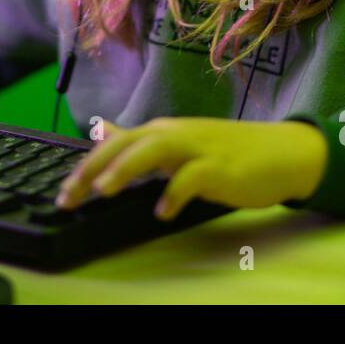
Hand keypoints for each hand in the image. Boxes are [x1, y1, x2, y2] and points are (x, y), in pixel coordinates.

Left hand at [56, 116, 328, 221]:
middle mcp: (175, 134)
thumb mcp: (178, 144)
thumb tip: (103, 133)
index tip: (64, 192)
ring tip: (105, 191)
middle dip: (94, 168)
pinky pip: (193, 178)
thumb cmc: (227, 152)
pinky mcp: (220, 167)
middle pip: (127, 144)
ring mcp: (198, 148)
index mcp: (162, 131)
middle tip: (69, 195)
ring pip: (154, 149)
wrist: (280, 153)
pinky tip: (162, 212)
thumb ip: (141, 142)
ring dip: (127, 168)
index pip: (115, 144)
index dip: (86, 166)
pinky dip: (176, 193)